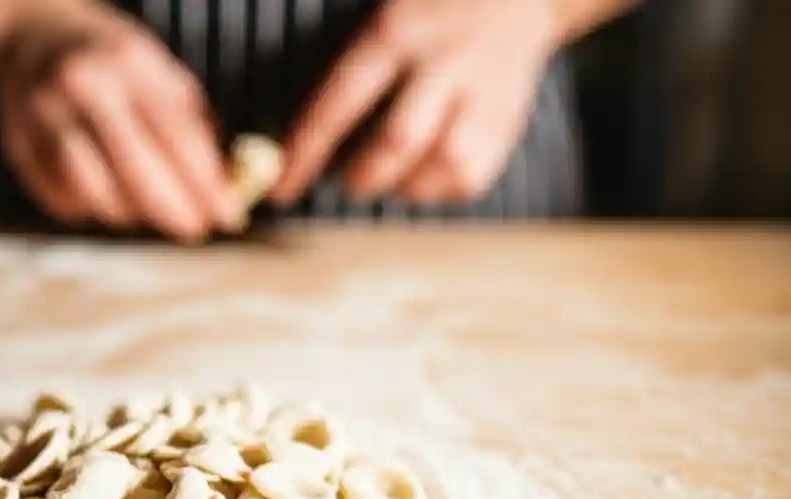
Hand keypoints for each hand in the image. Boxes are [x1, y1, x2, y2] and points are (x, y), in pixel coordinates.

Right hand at [0, 1, 236, 239]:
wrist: (29, 32)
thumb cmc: (109, 60)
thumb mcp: (157, 71)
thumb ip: (193, 123)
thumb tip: (226, 186)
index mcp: (128, 62)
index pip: (177, 135)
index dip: (206, 185)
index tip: (227, 215)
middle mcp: (83, 85)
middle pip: (135, 170)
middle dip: (172, 211)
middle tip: (194, 229)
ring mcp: (44, 115)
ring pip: (96, 193)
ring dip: (130, 214)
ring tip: (146, 209)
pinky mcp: (18, 144)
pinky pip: (63, 199)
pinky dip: (91, 210)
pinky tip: (106, 199)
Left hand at [272, 0, 560, 205]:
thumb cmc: (433, 8)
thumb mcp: (387, 17)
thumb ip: (350, 72)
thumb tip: (292, 141)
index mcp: (396, 32)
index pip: (339, 102)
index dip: (306, 151)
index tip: (282, 188)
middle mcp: (441, 62)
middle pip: (398, 139)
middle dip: (364, 176)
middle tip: (349, 182)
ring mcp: (481, 92)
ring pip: (445, 162)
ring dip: (409, 188)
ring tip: (394, 179)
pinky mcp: (509, 118)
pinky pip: (475, 174)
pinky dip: (444, 188)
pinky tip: (430, 176)